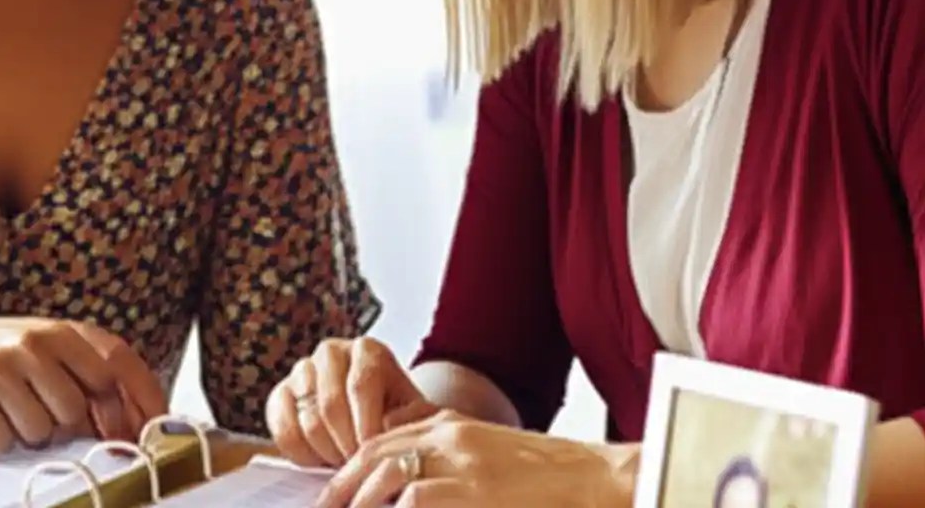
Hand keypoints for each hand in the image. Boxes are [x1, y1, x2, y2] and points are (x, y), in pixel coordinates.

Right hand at [0, 317, 167, 452]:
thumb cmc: (10, 359)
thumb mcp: (56, 353)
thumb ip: (97, 377)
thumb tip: (142, 424)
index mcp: (65, 331)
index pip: (118, 364)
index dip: (137, 401)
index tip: (148, 430)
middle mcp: (34, 342)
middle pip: (76, 410)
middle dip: (66, 425)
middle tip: (44, 412)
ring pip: (40, 432)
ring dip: (30, 434)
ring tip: (14, 410)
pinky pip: (2, 441)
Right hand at [265, 338, 436, 467]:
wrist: (372, 419)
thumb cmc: (396, 416)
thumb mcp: (414, 414)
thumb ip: (413, 417)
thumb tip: (392, 426)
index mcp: (368, 350)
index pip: (360, 385)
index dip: (367, 426)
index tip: (372, 454)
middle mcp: (331, 352)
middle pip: (331, 404)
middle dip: (346, 444)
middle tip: (357, 465)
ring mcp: (302, 370)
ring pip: (307, 420)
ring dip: (327, 451)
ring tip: (343, 462)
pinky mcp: (281, 393)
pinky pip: (283, 428)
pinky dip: (300, 452)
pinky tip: (318, 460)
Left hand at [316, 410, 638, 507]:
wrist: (592, 479)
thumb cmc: (542, 476)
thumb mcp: (486, 452)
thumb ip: (445, 454)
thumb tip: (401, 474)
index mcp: (451, 425)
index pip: (383, 440)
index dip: (350, 469)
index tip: (331, 493)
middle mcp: (449, 438)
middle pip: (375, 456)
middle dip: (342, 488)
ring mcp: (460, 465)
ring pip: (387, 479)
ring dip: (361, 502)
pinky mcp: (471, 492)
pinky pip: (414, 501)